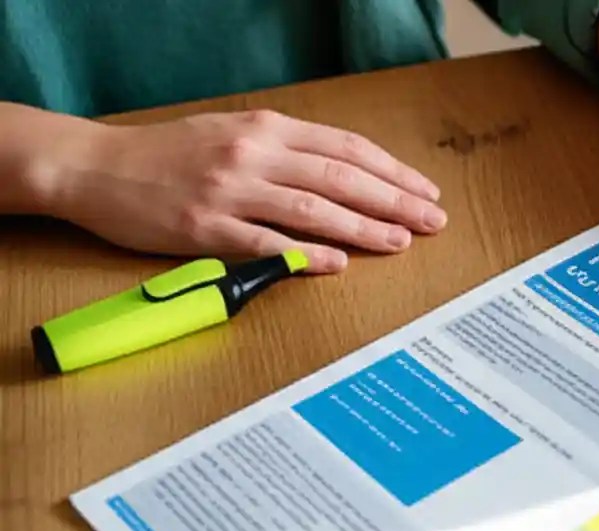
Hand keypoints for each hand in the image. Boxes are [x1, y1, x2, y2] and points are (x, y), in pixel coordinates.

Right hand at [48, 110, 444, 272]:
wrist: (96, 167)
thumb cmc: (171, 155)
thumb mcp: (233, 134)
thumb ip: (287, 152)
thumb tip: (345, 177)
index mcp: (265, 129)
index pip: (346, 149)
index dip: (392, 172)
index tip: (425, 191)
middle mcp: (253, 154)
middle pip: (341, 178)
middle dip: (395, 201)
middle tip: (432, 221)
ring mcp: (230, 191)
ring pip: (313, 209)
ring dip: (363, 227)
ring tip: (400, 242)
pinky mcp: (205, 227)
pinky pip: (265, 243)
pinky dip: (305, 254)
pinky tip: (338, 263)